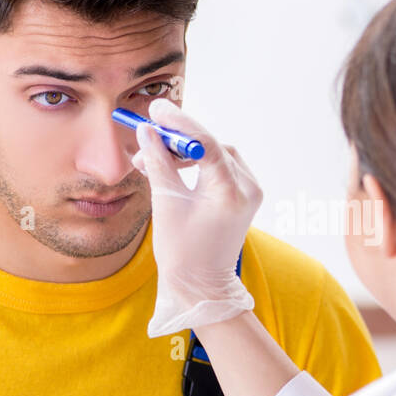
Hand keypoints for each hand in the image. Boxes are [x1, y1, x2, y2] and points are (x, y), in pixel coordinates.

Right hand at [130, 98, 261, 337]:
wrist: (202, 286)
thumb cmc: (182, 252)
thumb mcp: (166, 203)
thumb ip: (158, 163)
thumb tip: (147, 132)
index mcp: (232, 193)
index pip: (207, 144)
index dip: (179, 124)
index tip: (156, 110)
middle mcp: (248, 189)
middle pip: (212, 146)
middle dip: (178, 138)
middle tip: (147, 129)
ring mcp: (249, 192)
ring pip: (215, 154)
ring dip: (184, 151)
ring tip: (151, 157)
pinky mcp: (242, 196)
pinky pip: (218, 167)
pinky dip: (196, 163)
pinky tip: (170, 165)